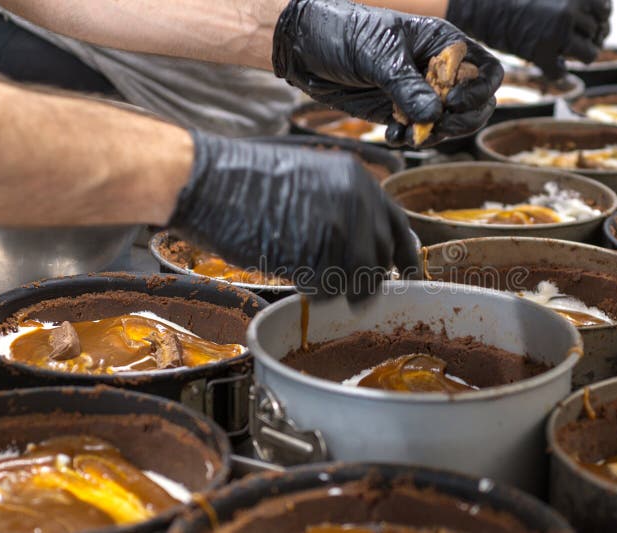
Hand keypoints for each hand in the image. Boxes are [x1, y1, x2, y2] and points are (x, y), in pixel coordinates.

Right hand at [168, 131, 418, 298]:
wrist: (209, 179)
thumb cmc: (248, 180)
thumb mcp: (312, 178)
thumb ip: (345, 206)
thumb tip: (367, 246)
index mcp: (357, 179)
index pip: (399, 227)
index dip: (405, 258)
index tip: (407, 277)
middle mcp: (356, 201)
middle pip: (381, 259)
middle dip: (368, 281)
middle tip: (352, 294)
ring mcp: (338, 228)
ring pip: (357, 279)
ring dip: (338, 288)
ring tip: (311, 279)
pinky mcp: (315, 254)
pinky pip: (327, 289)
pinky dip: (313, 291)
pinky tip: (293, 274)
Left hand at [272, 0, 502, 146]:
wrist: (307, 48)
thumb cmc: (345, 34)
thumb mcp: (379, 56)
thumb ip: (408, 87)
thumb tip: (433, 117)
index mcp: (443, 44)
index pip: (486, 70)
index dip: (479, 90)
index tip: (451, 103)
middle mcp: (437, 70)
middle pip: (476, 104)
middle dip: (460, 121)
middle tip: (436, 128)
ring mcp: (420, 93)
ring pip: (448, 124)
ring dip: (433, 135)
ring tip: (408, 134)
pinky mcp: (400, 112)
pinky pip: (419, 133)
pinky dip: (409, 139)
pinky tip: (391, 133)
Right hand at [446, 0, 611, 78]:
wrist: (489, 8)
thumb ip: (577, 3)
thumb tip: (606, 21)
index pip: (605, 10)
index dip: (599, 19)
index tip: (585, 23)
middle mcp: (568, 13)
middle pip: (598, 33)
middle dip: (588, 38)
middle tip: (572, 40)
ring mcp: (556, 35)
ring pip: (590, 55)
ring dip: (580, 56)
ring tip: (565, 52)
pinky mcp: (542, 55)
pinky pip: (561, 73)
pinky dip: (557, 72)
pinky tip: (550, 64)